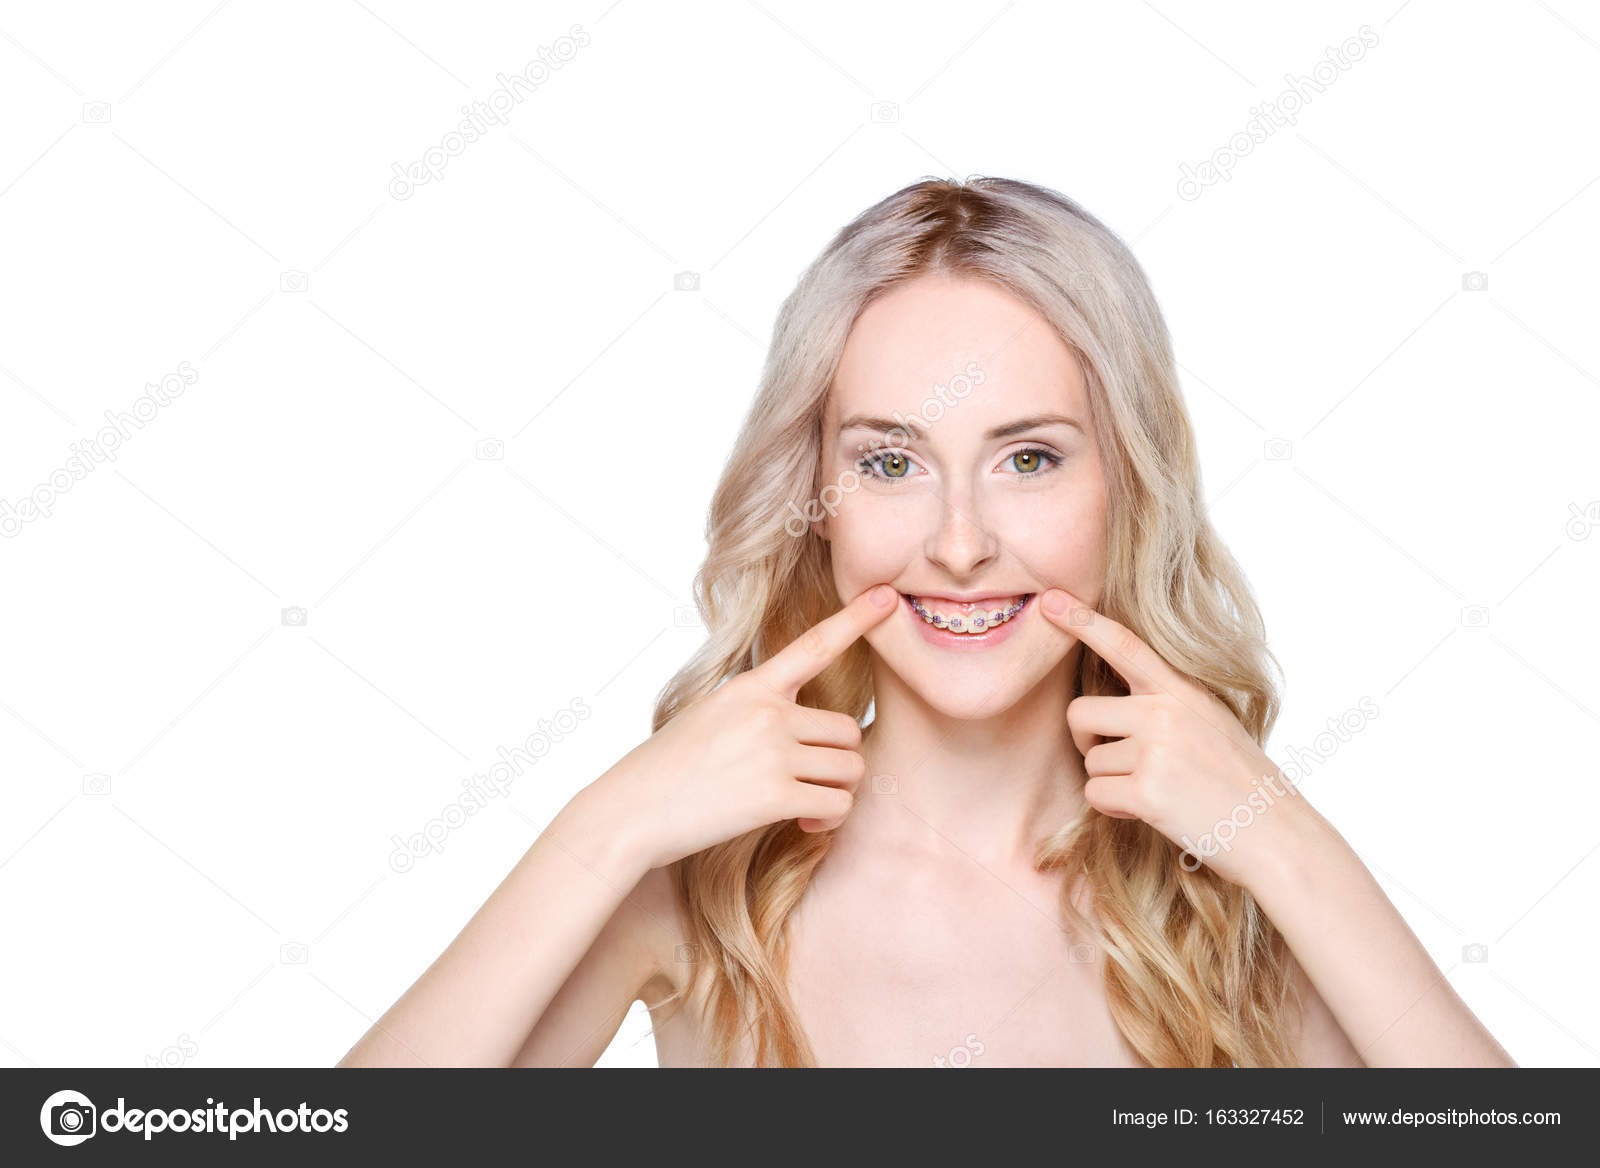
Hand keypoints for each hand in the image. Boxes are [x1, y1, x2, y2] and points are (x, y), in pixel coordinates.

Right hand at [589, 583, 898, 871]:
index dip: (855, 619)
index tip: (887, 595)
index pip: (813, 645)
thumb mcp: (709, 715)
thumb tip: (805, 728)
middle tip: (814, 780)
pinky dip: (828, 820)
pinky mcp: (775, 796)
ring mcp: (772, 752)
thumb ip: (758, 710)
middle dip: (840, 760)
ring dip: (838, 791)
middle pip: (850, 729)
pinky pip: (837, 805)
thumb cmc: (667, 768)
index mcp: (750, 687)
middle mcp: (767, 713)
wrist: (629, 810)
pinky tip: (802, 824)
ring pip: (851, 768)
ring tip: (808, 804)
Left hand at [1038, 587, 1324, 889]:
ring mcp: (1156, 750)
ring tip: (1157, 790)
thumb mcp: (1209, 722)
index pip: (1124, 645)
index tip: (1050, 601)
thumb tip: (1112, 705)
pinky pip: (1095, 793)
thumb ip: (1165, 703)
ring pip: (1090, 760)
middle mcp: (1165, 712)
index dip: (1083, 621)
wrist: (1275, 833)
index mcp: (1182, 691)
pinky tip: (1151, 810)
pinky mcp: (1147, 790)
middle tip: (1120, 761)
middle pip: (1079, 712)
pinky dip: (1114, 807)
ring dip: (1111, 781)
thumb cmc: (1239, 781)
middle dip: (1087, 740)